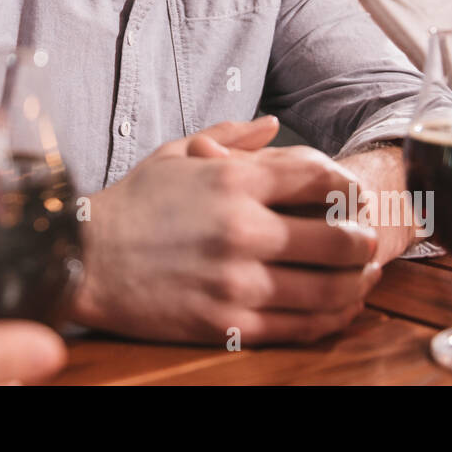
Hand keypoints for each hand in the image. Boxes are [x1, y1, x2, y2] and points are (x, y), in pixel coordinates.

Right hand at [68, 116, 380, 346]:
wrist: (82, 260)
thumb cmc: (131, 205)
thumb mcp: (174, 154)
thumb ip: (229, 137)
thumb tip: (273, 124)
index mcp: (233, 181)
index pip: (323, 178)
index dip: (351, 187)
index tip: (355, 196)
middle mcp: (242, 230)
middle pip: (340, 238)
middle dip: (365, 240)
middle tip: (368, 241)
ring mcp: (237, 282)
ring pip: (330, 289)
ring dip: (357, 283)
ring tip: (362, 276)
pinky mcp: (228, 325)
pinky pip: (301, 327)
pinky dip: (330, 318)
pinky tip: (336, 308)